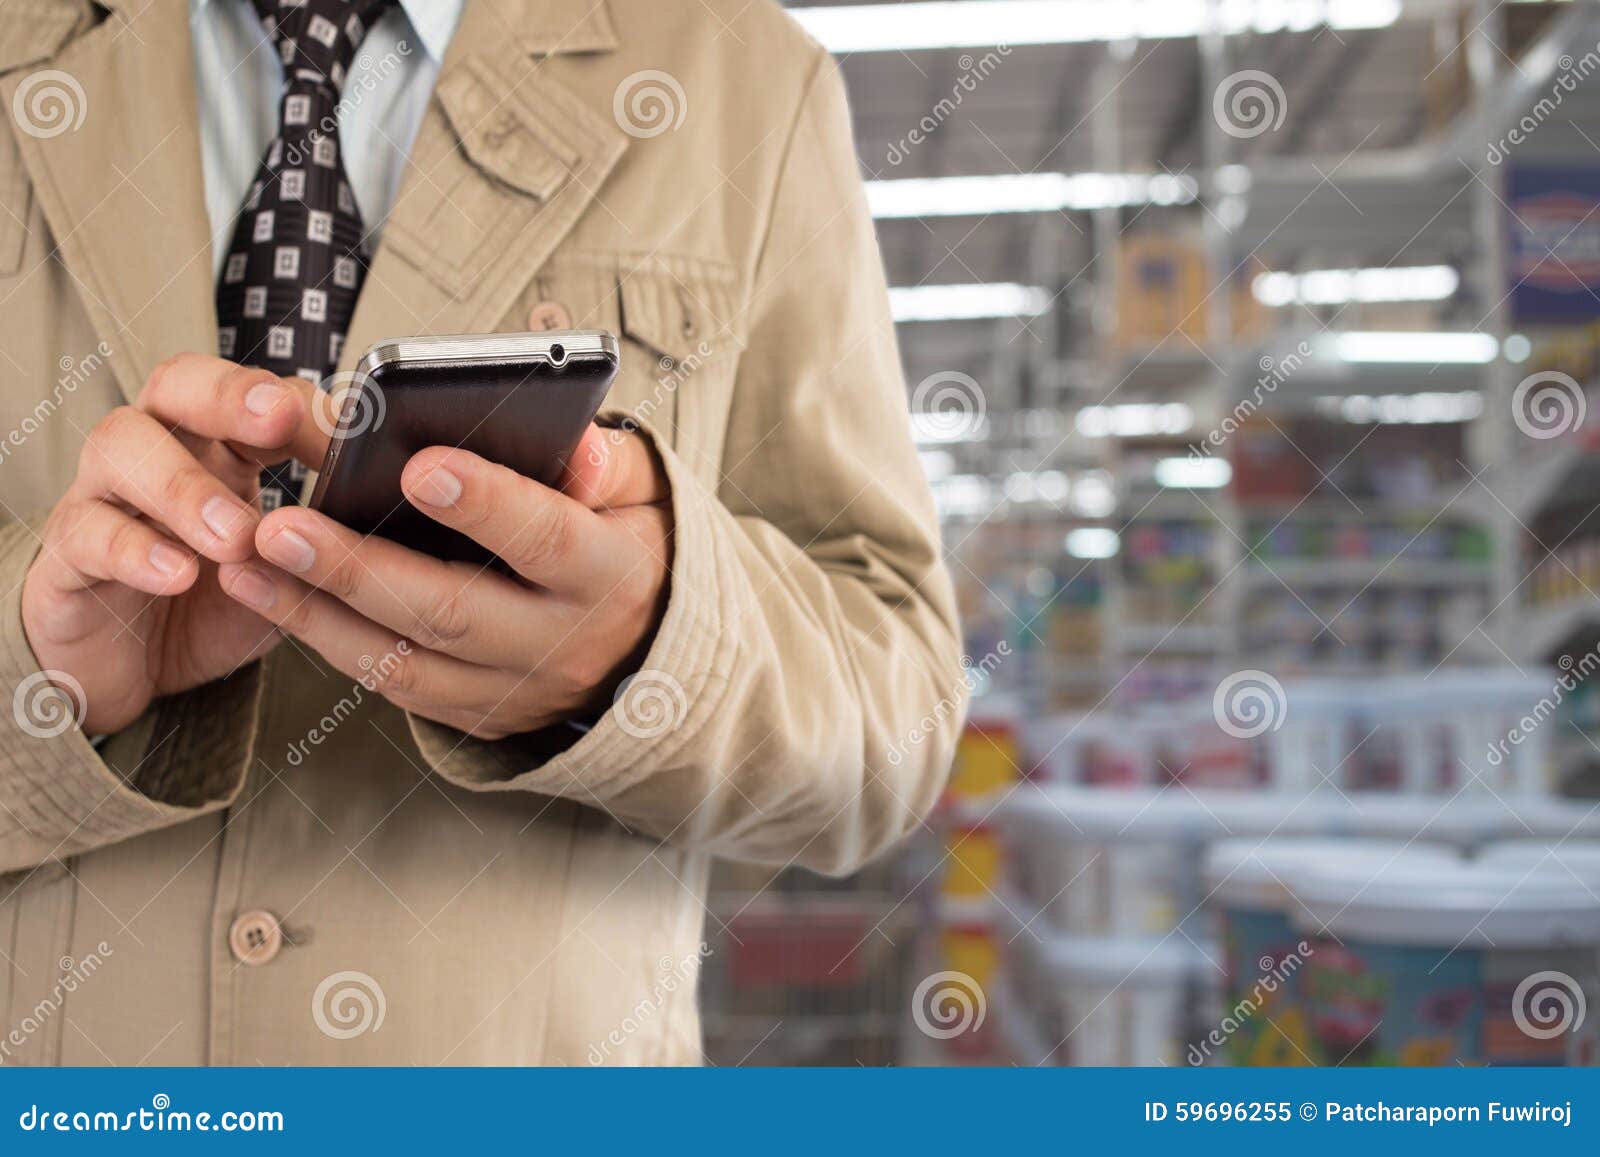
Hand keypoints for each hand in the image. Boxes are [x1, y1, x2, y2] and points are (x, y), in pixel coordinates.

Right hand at [21, 356, 324, 734]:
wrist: (135, 670)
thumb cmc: (213, 605)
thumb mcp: (286, 574)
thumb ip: (323, 542)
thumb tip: (384, 517)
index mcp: (220, 447)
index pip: (252, 394)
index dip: (296, 403)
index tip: (346, 427)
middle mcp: (157, 453)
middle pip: (176, 386)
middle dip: (228, 394)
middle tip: (277, 419)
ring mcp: (104, 496)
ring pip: (121, 448)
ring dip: (185, 485)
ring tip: (236, 535)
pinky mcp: (68, 555)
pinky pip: (89, 534)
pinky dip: (136, 552)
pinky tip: (180, 573)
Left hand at [215, 425, 672, 739]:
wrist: (645, 648)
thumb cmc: (624, 539)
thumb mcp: (640, 491)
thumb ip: (606, 462)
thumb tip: (576, 444)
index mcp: (610, 576)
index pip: (549, 540)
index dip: (488, 507)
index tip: (420, 466)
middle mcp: (559, 643)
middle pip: (452, 612)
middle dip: (360, 568)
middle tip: (280, 523)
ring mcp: (512, 689)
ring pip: (404, 662)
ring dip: (315, 612)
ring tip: (246, 559)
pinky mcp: (474, 714)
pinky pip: (391, 685)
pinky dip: (324, 640)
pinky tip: (269, 594)